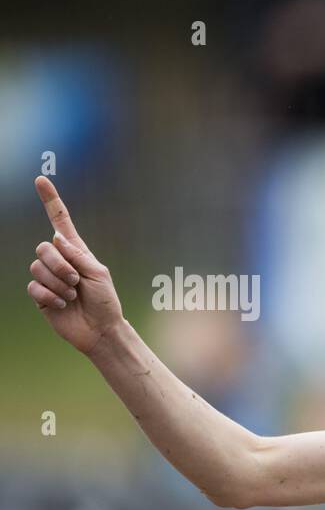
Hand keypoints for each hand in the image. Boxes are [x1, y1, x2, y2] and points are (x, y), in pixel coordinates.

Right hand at [28, 176, 125, 355]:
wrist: (101, 329)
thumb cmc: (105, 302)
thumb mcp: (99, 274)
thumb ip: (78, 255)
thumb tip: (56, 239)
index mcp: (76, 252)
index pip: (60, 222)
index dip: (51, 201)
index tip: (41, 180)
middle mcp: (60, 261)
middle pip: (44, 247)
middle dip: (61, 266)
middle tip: (76, 282)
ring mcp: (48, 277)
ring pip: (38, 267)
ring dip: (59, 284)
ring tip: (72, 296)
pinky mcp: (40, 295)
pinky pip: (34, 286)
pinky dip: (51, 296)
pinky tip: (62, 304)